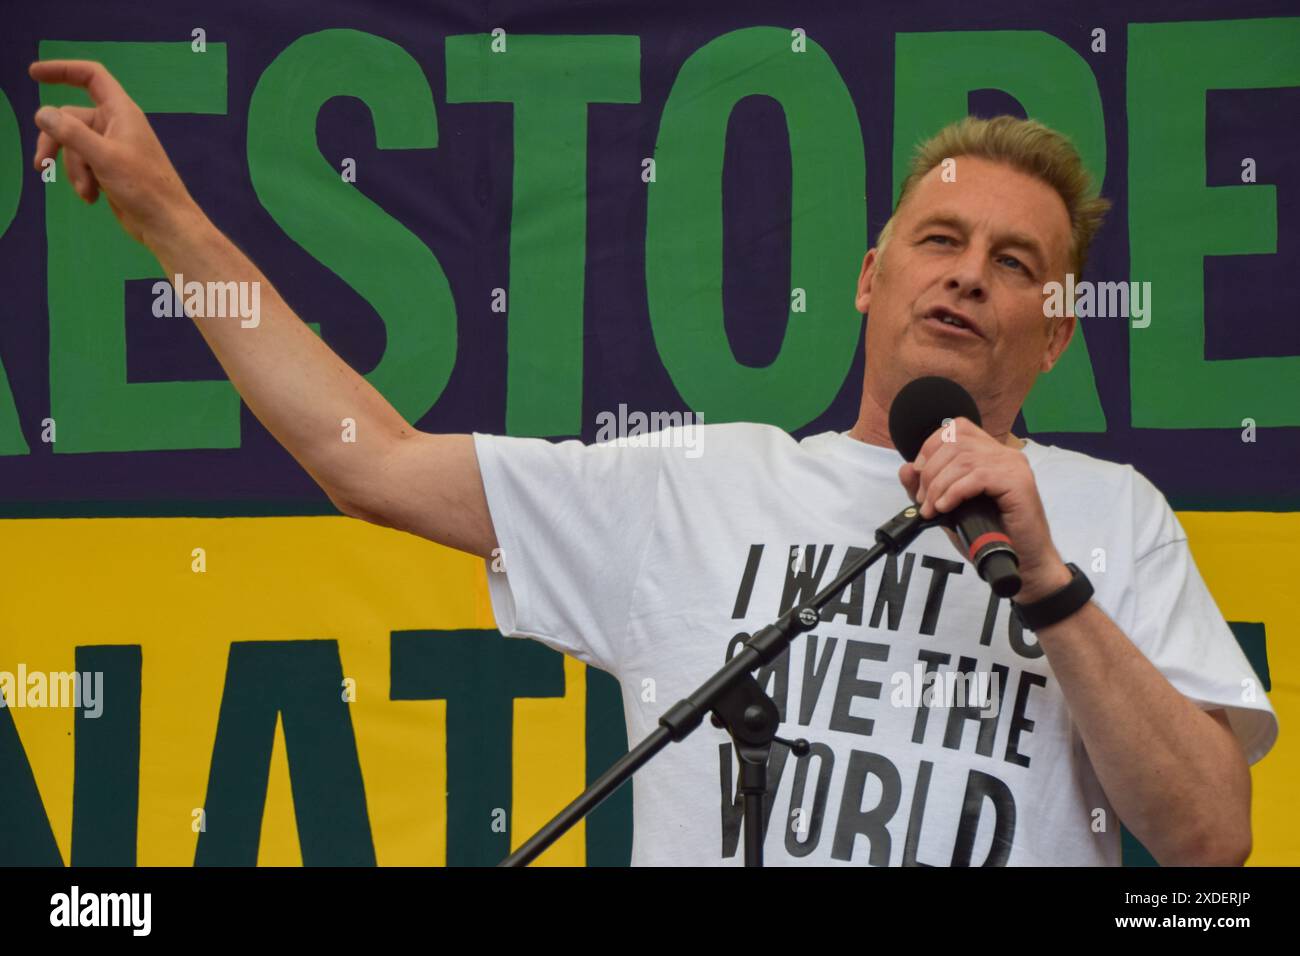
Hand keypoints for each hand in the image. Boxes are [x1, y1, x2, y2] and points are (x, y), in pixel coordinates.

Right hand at [29, 59, 201, 246]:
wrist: (164, 224)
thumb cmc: (143, 187)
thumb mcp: (103, 158)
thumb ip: (71, 134)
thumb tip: (42, 113)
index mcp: (121, 112)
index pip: (91, 77)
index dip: (63, 70)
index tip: (34, 74)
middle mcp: (116, 125)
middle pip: (70, 119)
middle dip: (56, 143)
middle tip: (41, 165)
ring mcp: (112, 147)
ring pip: (74, 146)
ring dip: (74, 170)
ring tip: (87, 192)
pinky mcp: (109, 168)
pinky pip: (82, 164)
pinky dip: (82, 179)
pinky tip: (92, 197)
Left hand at [897, 417, 1070, 601]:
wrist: (1021, 562)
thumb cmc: (990, 535)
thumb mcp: (949, 509)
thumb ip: (927, 488)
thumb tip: (906, 469)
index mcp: (990, 453)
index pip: (956, 428)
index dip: (931, 447)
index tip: (919, 475)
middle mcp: (1004, 453)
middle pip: (955, 442)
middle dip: (930, 471)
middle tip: (924, 500)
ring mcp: (1013, 465)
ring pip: (963, 459)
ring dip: (939, 485)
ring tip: (932, 508)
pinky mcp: (1018, 482)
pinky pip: (977, 476)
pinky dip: (954, 492)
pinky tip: (945, 507)